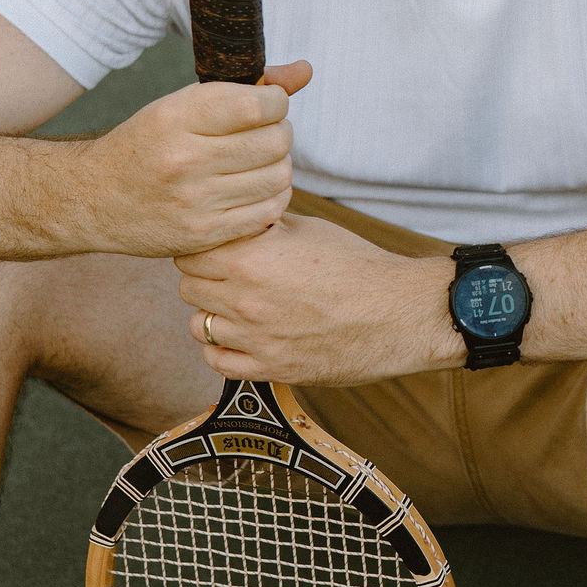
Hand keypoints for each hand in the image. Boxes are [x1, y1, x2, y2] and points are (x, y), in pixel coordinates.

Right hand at [81, 62, 309, 255]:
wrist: (94, 199)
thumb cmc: (148, 144)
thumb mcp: (181, 105)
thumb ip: (245, 89)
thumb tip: (305, 70)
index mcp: (176, 118)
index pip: (258, 105)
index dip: (277, 101)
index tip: (269, 104)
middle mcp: (184, 160)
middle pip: (274, 141)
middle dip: (280, 132)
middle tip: (266, 134)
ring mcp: (194, 201)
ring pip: (278, 177)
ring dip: (280, 165)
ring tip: (261, 161)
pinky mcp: (203, 234)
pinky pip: (269, 211)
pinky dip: (273, 196)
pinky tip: (256, 188)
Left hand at [175, 210, 459, 384]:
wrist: (399, 313)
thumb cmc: (359, 266)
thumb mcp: (308, 228)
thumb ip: (262, 225)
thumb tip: (235, 217)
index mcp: (250, 258)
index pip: (188, 252)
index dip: (201, 246)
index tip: (218, 246)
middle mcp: (245, 300)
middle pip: (188, 287)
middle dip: (205, 277)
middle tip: (230, 274)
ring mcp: (255, 338)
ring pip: (198, 326)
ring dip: (212, 313)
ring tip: (240, 306)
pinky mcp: (271, 368)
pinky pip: (218, 362)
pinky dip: (223, 348)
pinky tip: (244, 335)